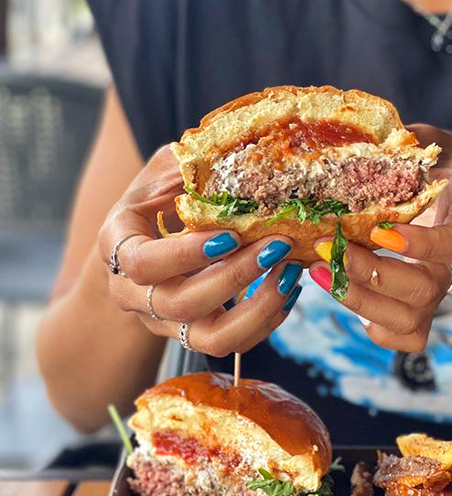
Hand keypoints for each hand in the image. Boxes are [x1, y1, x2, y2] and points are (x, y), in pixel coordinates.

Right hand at [97, 146, 302, 356]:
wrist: (143, 244)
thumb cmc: (156, 199)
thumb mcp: (161, 173)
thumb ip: (184, 166)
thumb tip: (226, 153)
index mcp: (118, 247)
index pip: (142, 264)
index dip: (186, 255)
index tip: (230, 235)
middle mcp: (135, 293)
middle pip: (180, 303)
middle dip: (235, 277)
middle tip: (277, 246)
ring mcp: (164, 319)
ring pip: (209, 337)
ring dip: (256, 309)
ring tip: (290, 274)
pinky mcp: (193, 333)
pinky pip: (231, 343)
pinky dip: (266, 321)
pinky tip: (289, 290)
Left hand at [308, 125, 451, 351]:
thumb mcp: (442, 145)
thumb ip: (413, 140)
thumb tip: (371, 133)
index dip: (424, 245)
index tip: (383, 230)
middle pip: (427, 291)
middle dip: (372, 274)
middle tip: (329, 247)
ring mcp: (438, 290)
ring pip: (411, 321)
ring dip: (361, 301)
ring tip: (320, 271)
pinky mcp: (421, 306)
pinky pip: (404, 337)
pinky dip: (372, 326)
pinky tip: (342, 291)